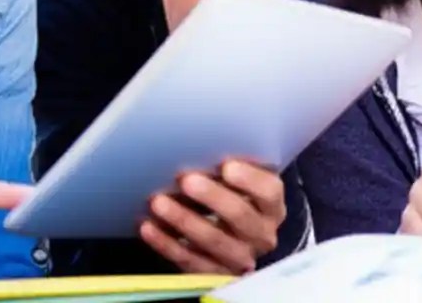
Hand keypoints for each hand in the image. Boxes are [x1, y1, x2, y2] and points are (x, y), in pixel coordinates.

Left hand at [140, 161, 284, 274]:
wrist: (233, 241)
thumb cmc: (233, 200)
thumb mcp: (241, 185)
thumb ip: (230, 171)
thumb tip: (201, 147)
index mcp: (272, 207)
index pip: (269, 192)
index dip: (249, 179)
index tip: (226, 166)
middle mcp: (262, 235)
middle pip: (240, 216)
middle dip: (212, 197)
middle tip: (186, 180)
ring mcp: (240, 258)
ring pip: (213, 241)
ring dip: (184, 220)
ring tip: (159, 202)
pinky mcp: (215, 275)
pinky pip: (190, 261)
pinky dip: (167, 244)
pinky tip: (149, 228)